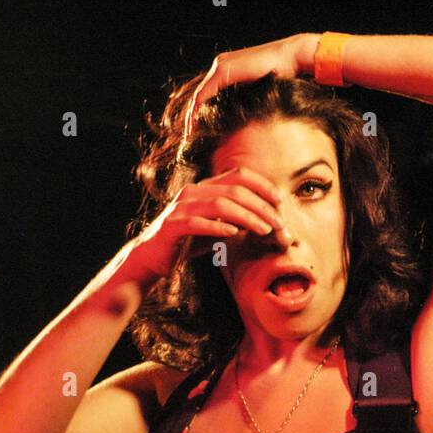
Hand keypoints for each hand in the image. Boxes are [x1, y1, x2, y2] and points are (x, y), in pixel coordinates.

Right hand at [124, 166, 286, 285]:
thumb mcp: (215, 229)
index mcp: (204, 188)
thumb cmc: (187, 243)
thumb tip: (265, 223)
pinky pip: (198, 223)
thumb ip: (235, 222)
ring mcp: (181, 207)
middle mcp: (193, 192)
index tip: (280, 201)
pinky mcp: (173, 226)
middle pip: (234, 190)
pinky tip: (234, 234)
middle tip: (278, 223)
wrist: (152, 257)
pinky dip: (218, 227)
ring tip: (264, 230)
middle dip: (260, 206)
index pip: (238, 175)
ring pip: (219, 204)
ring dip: (246, 217)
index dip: (262, 185)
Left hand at [181, 34, 316, 145]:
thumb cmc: (281, 79)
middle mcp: (220, 66)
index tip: (197, 134)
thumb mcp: (259, 96)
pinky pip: (203, 94)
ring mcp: (220, 66)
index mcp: (227, 72)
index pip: (207, 96)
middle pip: (199, 96)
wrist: (289, 59)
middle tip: (188, 137)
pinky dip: (197, 110)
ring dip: (191, 116)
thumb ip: (247, 106)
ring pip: (198, 96)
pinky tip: (195, 125)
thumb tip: (243, 129)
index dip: (199, 115)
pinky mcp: (223, 71)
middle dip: (191, 117)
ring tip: (189, 135)